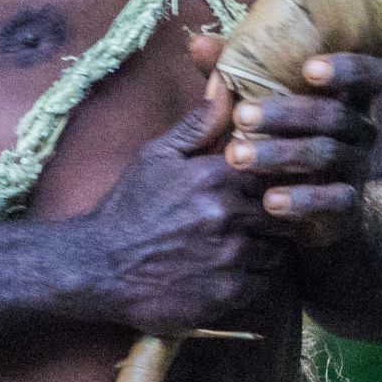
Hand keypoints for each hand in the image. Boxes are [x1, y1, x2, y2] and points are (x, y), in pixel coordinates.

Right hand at [69, 83, 286, 335]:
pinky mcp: (225, 292)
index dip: (278, 181)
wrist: (99, 266)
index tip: (273, 188)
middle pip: (283, 213)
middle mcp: (227, 214)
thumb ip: (197, 126)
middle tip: (266, 222)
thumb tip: (225, 89)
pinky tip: (236, 272)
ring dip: (269, 249)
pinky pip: (264, 283)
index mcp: (215, 176)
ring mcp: (228, 255)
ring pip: (278, 250)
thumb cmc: (129, 208)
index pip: (276, 173)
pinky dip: (257, 278)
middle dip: (277, 217)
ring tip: (249, 247)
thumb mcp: (155, 157)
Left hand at [189, 35, 381, 248]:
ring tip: (236, 157)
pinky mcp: (348, 204)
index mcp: (348, 95)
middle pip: (335, 115)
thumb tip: (198, 44)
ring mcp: (357, 166)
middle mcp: (361, 128)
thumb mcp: (265, 102)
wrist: (318, 206)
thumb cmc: (284, 136)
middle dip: (286, 113)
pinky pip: (334, 201)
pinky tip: (270, 202)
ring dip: (280, 154)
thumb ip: (239, 74)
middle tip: (240, 116)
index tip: (308, 68)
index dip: (347, 68)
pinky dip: (302, 200)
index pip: (368, 73)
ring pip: (327, 154)